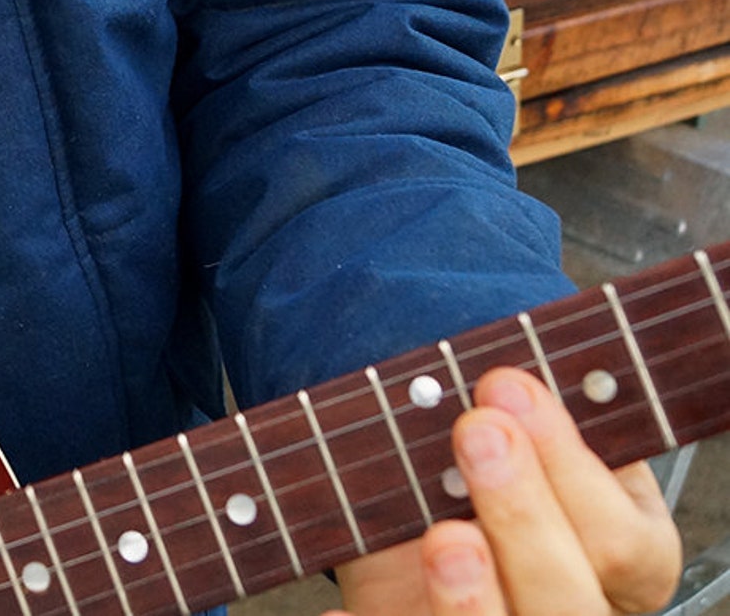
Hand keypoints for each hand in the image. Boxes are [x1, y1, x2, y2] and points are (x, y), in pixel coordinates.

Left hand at [330, 367, 681, 614]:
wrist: (418, 530)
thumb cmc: (477, 467)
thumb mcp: (520, 438)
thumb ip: (517, 419)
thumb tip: (495, 370)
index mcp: (620, 560)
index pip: (619, 540)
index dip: (568, 465)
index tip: (506, 386)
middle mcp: (573, 609)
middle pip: (569, 597)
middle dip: (526, 513)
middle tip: (478, 432)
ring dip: (473, 596)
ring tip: (442, 537)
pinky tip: (341, 614)